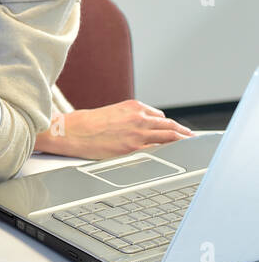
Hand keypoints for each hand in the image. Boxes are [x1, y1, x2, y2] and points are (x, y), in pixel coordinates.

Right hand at [35, 100, 192, 158]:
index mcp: (132, 106)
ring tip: (190, 146)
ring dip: (183, 140)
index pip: (158, 116)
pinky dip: (169, 151)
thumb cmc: (83, 124)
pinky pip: (158, 149)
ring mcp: (137, 132)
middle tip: (193, 138)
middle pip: (169, 125)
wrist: (69, 131)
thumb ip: (126, 119)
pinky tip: (175, 155)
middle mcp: (138, 117)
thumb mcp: (109, 113)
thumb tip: (134, 129)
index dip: (168, 125)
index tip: (176, 130)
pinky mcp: (132, 148)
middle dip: (183, 132)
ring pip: (169, 135)